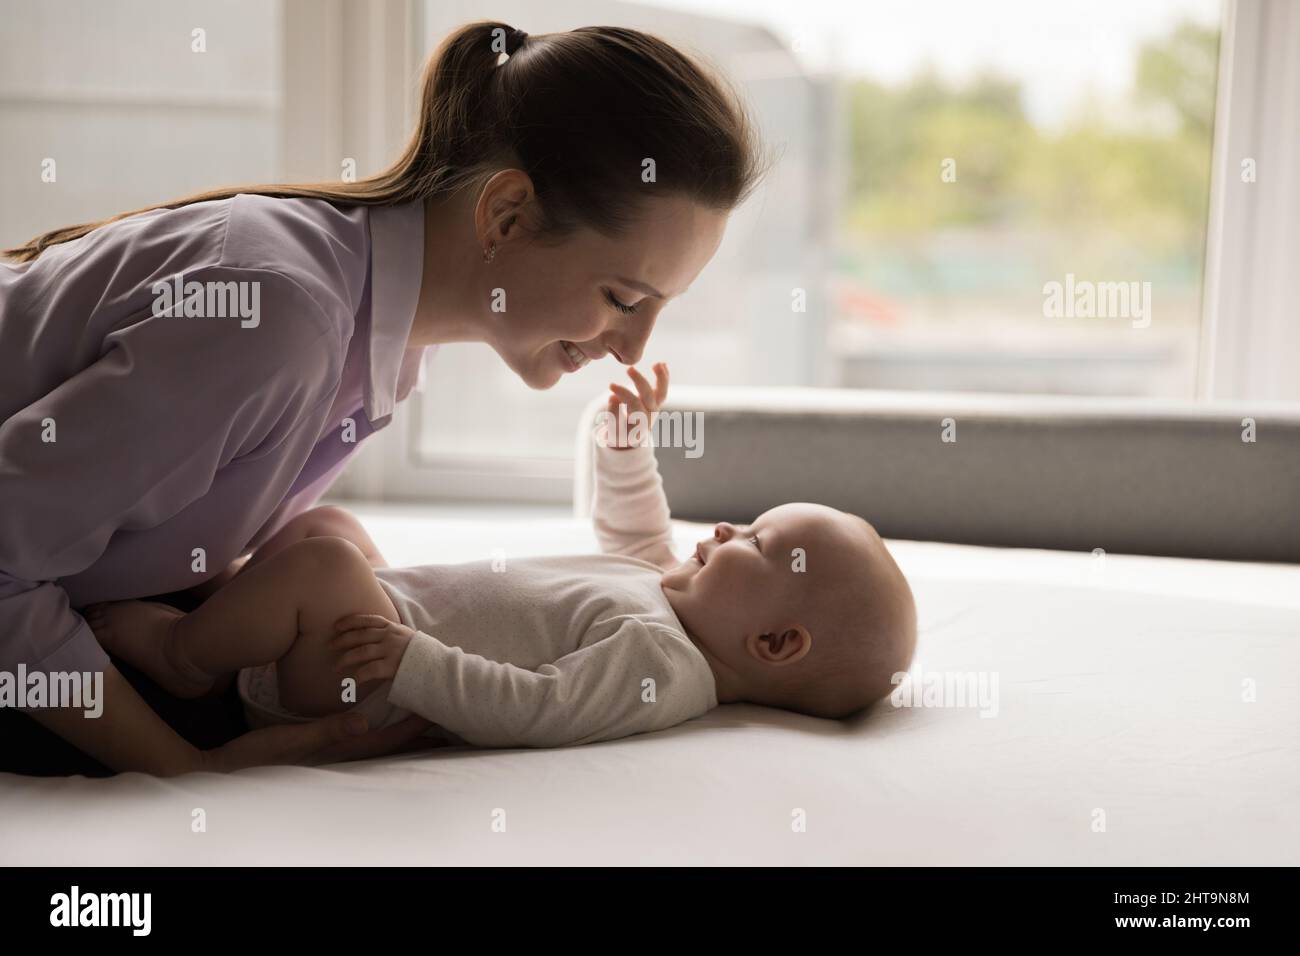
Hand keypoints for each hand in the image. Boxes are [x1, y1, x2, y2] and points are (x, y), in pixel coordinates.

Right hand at [199, 711, 435, 772]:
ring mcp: (331, 758)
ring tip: (423, 722)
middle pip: (388, 746)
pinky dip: (376, 733)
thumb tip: (364, 722)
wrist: (225, 773)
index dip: (412, 728)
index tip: (436, 715)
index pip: (385, 740)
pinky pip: (357, 742)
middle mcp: (340, 758)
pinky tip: (378, 725)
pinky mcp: (319, 754)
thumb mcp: (292, 741)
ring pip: (376, 745)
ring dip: (400, 735)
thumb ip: (328, 731)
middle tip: (443, 721)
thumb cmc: (257, 758)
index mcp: (339, 753)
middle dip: (415, 735)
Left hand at [331, 613, 416, 682]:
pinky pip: (369, 670)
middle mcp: (390, 636)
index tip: (337, 626)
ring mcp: (391, 651)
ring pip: (361, 652)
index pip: (367, 620)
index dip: (350, 621)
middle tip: (329, 646)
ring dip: (346, 659)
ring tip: (336, 666)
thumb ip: (392, 634)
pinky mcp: (392, 666)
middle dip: (342, 640)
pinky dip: (358, 675)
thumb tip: (375, 636)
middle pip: (360, 635)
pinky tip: (353, 681)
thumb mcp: (407, 637)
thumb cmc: (422, 654)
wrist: (438, 667)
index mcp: (393, 627)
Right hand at [602, 362, 668, 448]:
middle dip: (640, 381)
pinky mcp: (657, 402)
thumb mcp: (612, 428)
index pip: (633, 404)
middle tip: (629, 369)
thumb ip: (612, 413)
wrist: (631, 438)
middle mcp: (650, 415)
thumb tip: (613, 397)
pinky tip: (662, 364)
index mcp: (639, 422)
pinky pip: (662, 390)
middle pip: (648, 396)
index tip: (611, 385)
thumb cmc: (619, 433)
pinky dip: (664, 377)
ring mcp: (655, 408)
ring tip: (658, 364)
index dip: (623, 393)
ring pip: (662, 393)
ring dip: (661, 378)